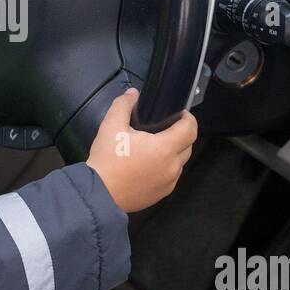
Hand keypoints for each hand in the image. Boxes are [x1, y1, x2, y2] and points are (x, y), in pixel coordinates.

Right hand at [85, 88, 197, 213]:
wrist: (98, 194)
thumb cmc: (107, 161)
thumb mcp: (111, 126)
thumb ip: (123, 105)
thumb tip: (133, 94)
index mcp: (164, 148)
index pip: (190, 129)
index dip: (188, 118)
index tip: (180, 114)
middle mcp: (171, 167)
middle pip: (188, 145)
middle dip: (181, 134)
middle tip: (165, 127)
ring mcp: (168, 183)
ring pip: (180, 162)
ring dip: (174, 152)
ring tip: (155, 146)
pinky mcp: (161, 194)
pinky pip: (171, 177)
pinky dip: (166, 167)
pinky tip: (149, 164)